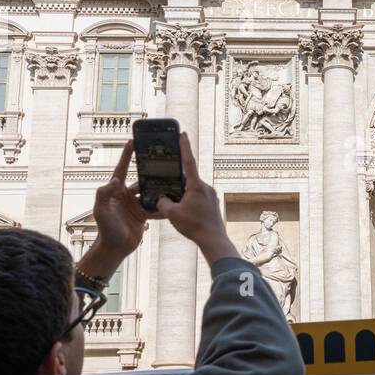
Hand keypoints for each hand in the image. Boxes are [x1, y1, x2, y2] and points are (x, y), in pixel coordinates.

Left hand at [80, 142, 159, 278]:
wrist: (115, 248)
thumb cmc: (105, 229)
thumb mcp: (101, 210)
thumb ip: (104, 193)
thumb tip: (116, 179)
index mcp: (115, 191)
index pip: (121, 169)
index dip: (126, 155)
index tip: (132, 142)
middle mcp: (125, 196)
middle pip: (140, 180)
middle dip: (149, 172)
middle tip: (161, 162)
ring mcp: (135, 205)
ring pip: (149, 192)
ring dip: (158, 187)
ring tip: (171, 181)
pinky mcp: (143, 214)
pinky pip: (154, 205)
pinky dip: (162, 203)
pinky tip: (172, 199)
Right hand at [156, 133, 239, 264]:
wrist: (213, 240)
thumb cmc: (194, 226)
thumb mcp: (172, 214)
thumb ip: (163, 203)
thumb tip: (161, 199)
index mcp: (196, 185)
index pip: (188, 161)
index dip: (184, 147)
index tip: (183, 134)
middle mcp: (205, 188)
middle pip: (187, 179)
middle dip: (176, 179)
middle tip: (167, 177)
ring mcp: (210, 196)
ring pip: (191, 191)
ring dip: (181, 195)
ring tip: (172, 203)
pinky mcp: (211, 205)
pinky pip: (196, 200)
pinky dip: (187, 204)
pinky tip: (180, 213)